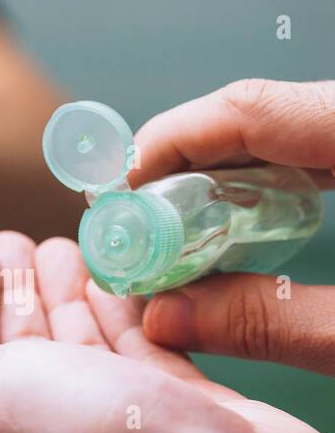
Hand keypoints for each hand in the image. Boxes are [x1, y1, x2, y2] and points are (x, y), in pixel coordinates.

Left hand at [0, 232, 334, 432]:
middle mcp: (44, 417)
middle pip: (17, 336)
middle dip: (11, 282)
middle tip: (12, 236)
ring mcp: (112, 412)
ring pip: (76, 338)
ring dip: (64, 288)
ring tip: (58, 246)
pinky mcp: (176, 403)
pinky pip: (141, 345)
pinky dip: (124, 306)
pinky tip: (116, 273)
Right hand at [127, 78, 334, 371]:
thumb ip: (275, 323)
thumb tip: (162, 317)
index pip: (249, 109)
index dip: (169, 141)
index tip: (118, 192)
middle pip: (258, 112)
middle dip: (184, 159)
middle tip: (133, 216)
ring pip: (285, 125)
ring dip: (223, 170)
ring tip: (175, 225)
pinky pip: (316, 143)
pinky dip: (268, 176)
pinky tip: (241, 221)